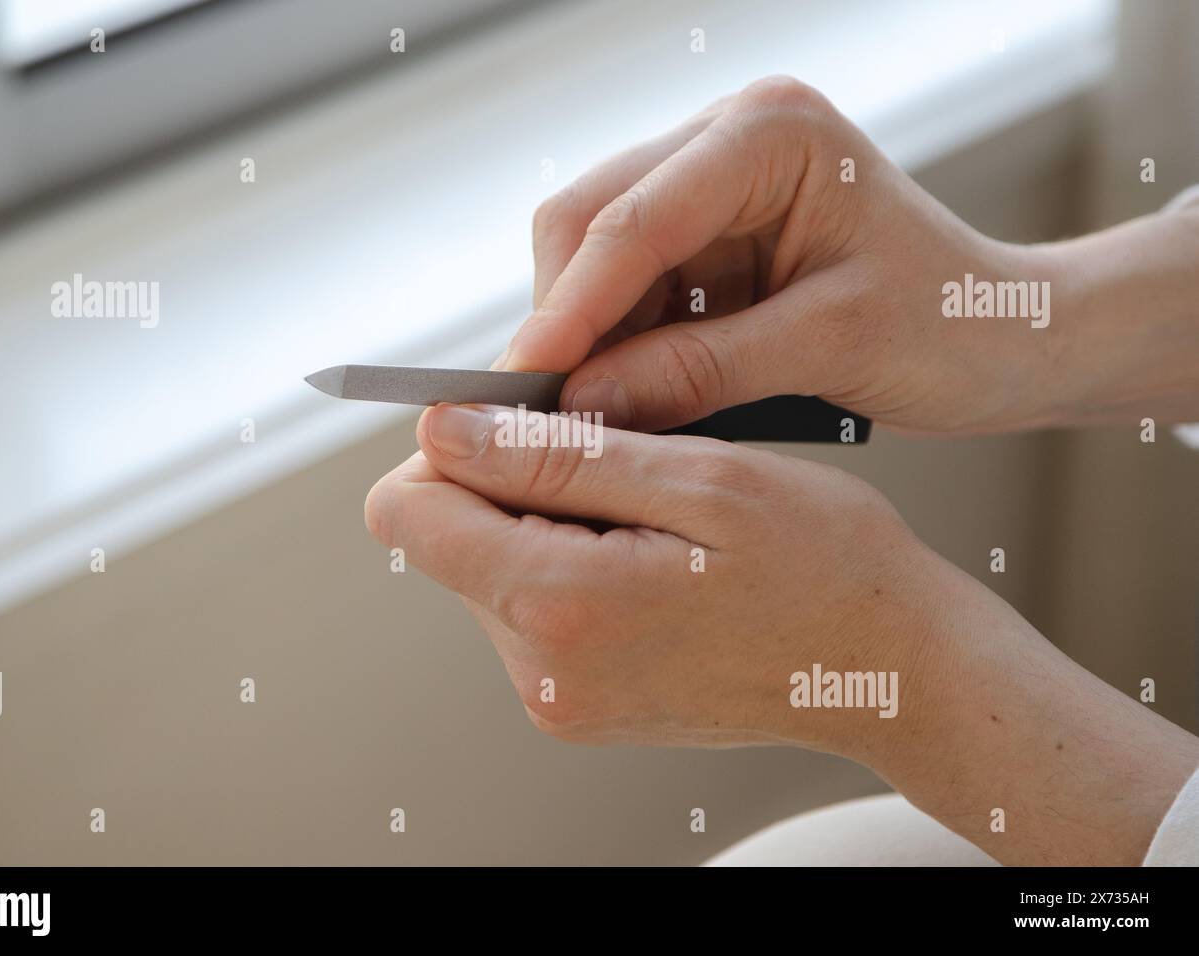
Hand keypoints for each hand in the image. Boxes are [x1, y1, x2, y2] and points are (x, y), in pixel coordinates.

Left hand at [365, 406, 1198, 863]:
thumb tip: (442, 431)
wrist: (890, 673)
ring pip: (490, 568)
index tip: (528, 422)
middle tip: (627, 472)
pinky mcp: (577, 705)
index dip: (453, 447)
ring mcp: (557, 699)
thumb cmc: (825, 567)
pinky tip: (654, 561)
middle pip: (448, 538)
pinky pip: (531, 610)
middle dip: (513, 485)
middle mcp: (541, 672)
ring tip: (655, 522)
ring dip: (550, 525)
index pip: (409, 510)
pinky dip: (573, 565)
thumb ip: (555, 457)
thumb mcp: (700, 480)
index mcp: (560, 607)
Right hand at [501, 76, 1067, 434]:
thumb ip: (701, 371)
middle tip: (540, 413)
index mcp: (771, 132)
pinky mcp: (707, 235)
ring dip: (584, 340)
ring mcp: (712, 183)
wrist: (1006, 333)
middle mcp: (728, 139)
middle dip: (564, 319)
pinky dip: (616, 347)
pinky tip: (621, 399)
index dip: (569, 307)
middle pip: (592, 220)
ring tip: (582, 420)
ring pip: (597, 258)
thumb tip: (584, 407)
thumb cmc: (950, 325)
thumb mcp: (831, 347)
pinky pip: (630, 289)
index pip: (634, 216)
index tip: (522, 385)